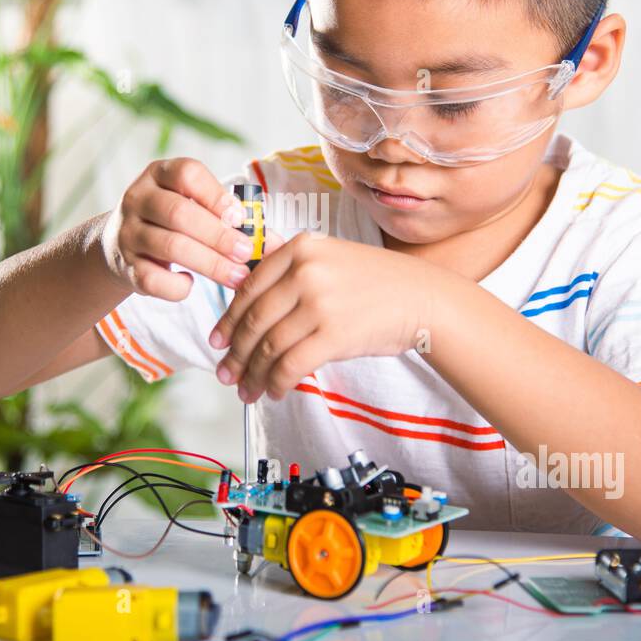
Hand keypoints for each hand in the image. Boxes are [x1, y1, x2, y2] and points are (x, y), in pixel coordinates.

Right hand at [100, 158, 254, 300]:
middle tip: (246, 253)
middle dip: (219, 236)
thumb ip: (231, 219)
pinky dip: (176, 287)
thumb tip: (277, 243)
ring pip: (170, 247)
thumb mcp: (194, 207)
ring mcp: (127, 232)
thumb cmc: (173, 223)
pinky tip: (190, 284)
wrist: (120, 245)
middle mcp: (138, 198)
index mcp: (159, 173)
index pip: (187, 174)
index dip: (216, 195)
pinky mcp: (125, 267)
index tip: (240, 217)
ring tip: (237, 276)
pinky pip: (152, 280)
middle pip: (179, 213)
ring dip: (210, 264)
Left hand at [207, 235, 439, 401]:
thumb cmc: (376, 283)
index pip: (248, 288)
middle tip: (226, 373)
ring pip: (269, 346)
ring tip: (246, 390)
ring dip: (253, 374)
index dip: (228, 320)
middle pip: (255, 320)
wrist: (422, 298)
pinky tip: (276, 391)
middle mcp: (306, 271)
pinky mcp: (334, 333)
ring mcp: (319, 302)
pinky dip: (278, 383)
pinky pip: (291, 364)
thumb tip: (245, 298)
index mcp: (300, 248)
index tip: (218, 341)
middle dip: (236, 353)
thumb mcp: (330, 257)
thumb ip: (290, 270)